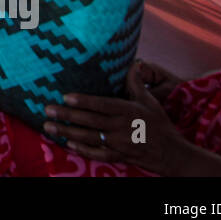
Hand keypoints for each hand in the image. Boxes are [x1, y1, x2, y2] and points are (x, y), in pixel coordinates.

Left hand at [42, 62, 189, 174]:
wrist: (173, 154)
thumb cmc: (160, 124)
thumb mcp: (150, 101)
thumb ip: (136, 83)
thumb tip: (133, 63)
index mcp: (129, 111)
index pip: (102, 105)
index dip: (84, 101)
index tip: (65, 96)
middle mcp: (122, 128)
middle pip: (90, 121)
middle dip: (67, 115)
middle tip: (47, 110)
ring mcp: (120, 144)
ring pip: (90, 138)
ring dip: (68, 133)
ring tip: (49, 127)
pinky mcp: (119, 157)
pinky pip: (98, 154)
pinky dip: (83, 150)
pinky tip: (68, 145)